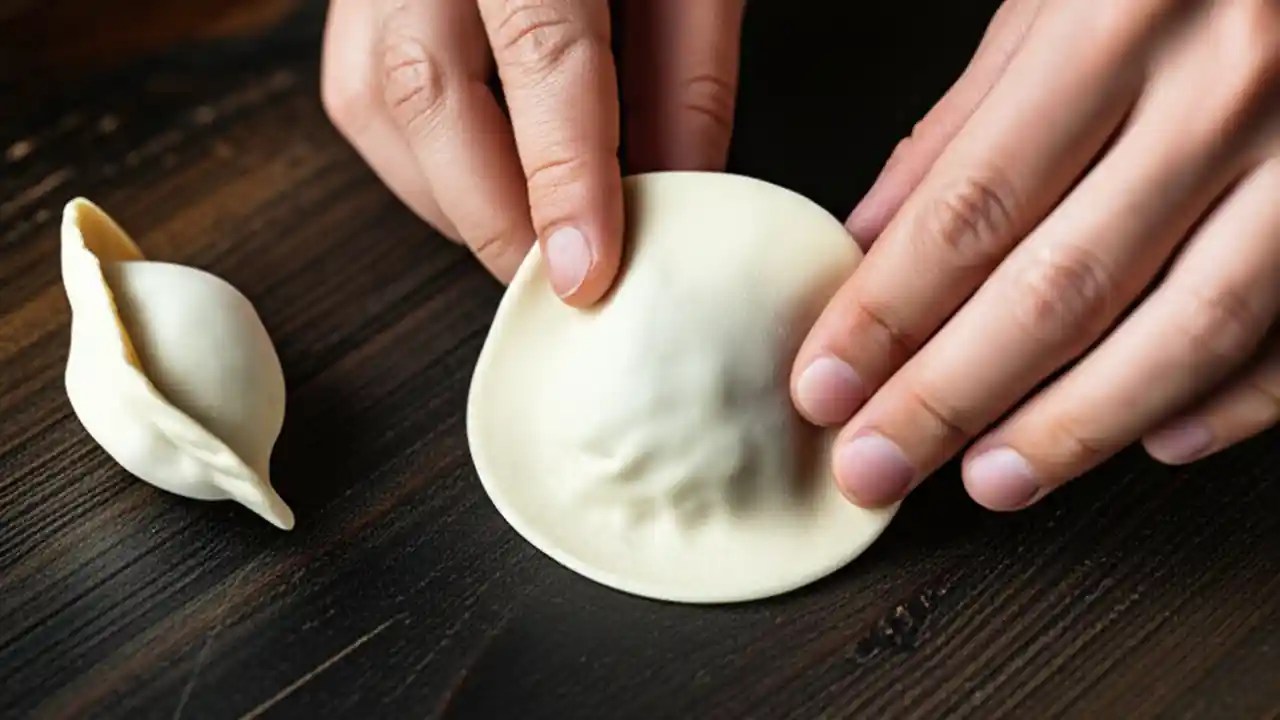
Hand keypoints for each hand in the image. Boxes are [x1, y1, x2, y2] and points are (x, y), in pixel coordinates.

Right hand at [321, 0, 744, 304]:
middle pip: (428, 92)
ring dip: (455, 200)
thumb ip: (687, 74)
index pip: (541, 53)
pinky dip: (426, 167)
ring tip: (527, 240)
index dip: (564, 176)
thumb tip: (678, 194)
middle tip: (558, 283)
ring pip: (378, 106)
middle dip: (495, 214)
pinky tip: (484, 184)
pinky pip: (365, 100)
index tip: (588, 273)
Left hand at [792, 0, 1279, 510]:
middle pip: (1059, 288)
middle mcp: (1224, 90)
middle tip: (875, 465)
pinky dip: (1233, 399)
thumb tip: (872, 238)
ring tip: (989, 480)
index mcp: (1120, 22)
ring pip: (1183, 328)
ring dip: (1073, 425)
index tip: (825, 387)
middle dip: (950, 397)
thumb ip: (964, 122)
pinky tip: (1154, 441)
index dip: (886, 316)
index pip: (972, 208)